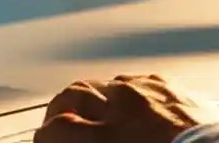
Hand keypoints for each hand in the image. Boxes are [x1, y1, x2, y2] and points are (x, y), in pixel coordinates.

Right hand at [34, 74, 218, 142]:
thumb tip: (81, 139)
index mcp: (108, 136)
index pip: (56, 129)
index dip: (44, 137)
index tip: (45, 141)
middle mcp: (124, 106)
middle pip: (75, 94)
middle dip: (61, 108)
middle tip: (58, 122)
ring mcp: (150, 91)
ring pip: (108, 83)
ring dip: (98, 98)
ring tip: (96, 113)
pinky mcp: (174, 86)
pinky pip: (141, 81)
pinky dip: (130, 92)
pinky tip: (133, 105)